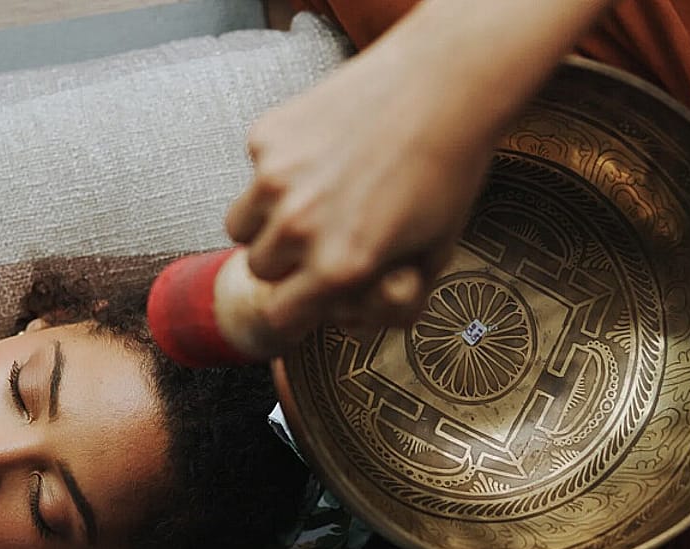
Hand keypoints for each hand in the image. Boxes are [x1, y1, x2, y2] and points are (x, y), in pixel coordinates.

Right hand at [221, 0, 613, 357]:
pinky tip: (325, 148)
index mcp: (338, 267)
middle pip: (258, 268)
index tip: (307, 292)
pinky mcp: (267, 136)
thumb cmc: (448, 171)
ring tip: (313, 194)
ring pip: (240, 224)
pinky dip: (277, 167)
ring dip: (266, 220)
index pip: (278, 316)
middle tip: (321, 233)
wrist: (445, 83)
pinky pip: (254, 170)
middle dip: (283, 260)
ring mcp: (274, 178)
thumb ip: (392, 301)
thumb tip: (348, 323)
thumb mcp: (435, 253)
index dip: (295, 306)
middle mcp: (298, 227)